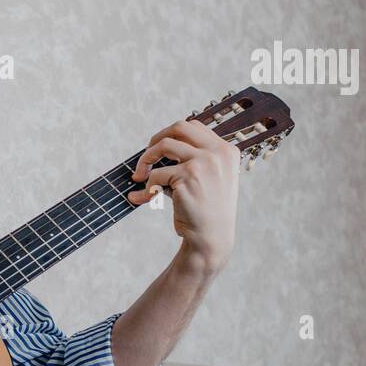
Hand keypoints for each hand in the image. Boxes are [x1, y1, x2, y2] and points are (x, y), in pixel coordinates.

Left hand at [126, 118, 239, 273]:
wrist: (211, 239)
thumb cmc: (206, 211)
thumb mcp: (210, 179)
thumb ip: (196, 159)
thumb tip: (159, 143)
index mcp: (226, 151)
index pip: (194, 126)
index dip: (172, 134)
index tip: (159, 148)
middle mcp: (218, 153)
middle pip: (179, 127)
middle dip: (156, 138)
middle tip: (146, 157)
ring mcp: (204, 163)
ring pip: (164, 145)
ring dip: (145, 160)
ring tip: (138, 176)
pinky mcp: (188, 177)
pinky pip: (156, 175)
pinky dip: (145, 188)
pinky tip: (141, 199)